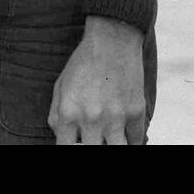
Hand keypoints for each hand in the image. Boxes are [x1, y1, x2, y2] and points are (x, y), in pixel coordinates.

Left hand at [48, 15, 146, 143]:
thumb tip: (61, 137)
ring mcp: (116, 118)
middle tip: (93, 138)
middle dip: (91, 146)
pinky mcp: (136, 114)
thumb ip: (57, 115)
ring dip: (112, 146)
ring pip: (117, 151)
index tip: (75, 143)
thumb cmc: (82, 63)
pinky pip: (136, 143)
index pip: (66, 149)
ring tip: (108, 138)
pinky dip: (130, 142)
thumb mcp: (60, 85)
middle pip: (91, 153)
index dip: (70, 149)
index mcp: (69, 113)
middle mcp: (92, 119)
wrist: (112, 41)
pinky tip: (124, 136)